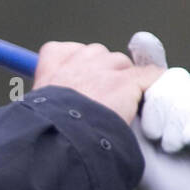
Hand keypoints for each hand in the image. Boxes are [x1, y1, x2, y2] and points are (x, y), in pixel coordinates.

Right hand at [32, 42, 164, 125]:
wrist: (61, 139)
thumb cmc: (47, 129)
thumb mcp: (37, 109)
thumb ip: (50, 97)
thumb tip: (60, 106)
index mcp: (53, 64)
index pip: (67, 51)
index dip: (77, 66)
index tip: (77, 83)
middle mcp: (80, 60)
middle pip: (100, 55)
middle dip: (103, 74)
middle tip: (101, 101)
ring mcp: (105, 68)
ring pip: (124, 65)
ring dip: (125, 82)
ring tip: (121, 106)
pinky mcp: (127, 81)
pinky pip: (150, 75)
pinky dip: (152, 84)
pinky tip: (150, 97)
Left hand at [129, 59, 189, 189]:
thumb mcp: (141, 162)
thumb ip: (130, 131)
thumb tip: (120, 99)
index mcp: (163, 117)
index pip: (151, 84)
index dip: (146, 92)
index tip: (145, 124)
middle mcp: (187, 111)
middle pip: (170, 81)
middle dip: (161, 106)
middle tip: (159, 139)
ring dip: (180, 114)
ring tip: (176, 145)